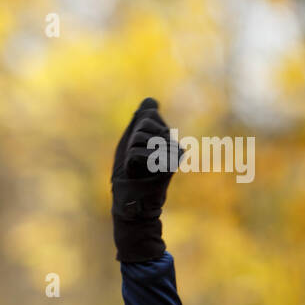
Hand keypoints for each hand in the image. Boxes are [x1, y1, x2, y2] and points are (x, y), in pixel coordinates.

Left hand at [110, 98, 179, 262]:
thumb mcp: (132, 142)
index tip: (137, 150)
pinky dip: (131, 165)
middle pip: (144, 124)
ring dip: (131, 154)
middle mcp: (175, 144)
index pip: (147, 116)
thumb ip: (140, 121)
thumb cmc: (130, 175)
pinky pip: (137, 154)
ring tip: (139, 170)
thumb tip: (151, 100)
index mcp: (167, 137)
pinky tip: (140, 175)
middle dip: (132, 142)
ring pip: (140, 138)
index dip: (134, 132)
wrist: (132, 204)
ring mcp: (174, 155)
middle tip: (137, 163)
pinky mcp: (168, 166)